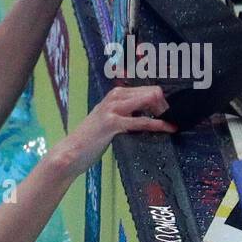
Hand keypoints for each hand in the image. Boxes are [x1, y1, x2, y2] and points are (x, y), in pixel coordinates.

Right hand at [50, 84, 177, 176]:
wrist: (70, 153)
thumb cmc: (90, 140)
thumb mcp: (109, 120)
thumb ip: (125, 113)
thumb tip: (149, 113)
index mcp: (115, 94)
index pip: (147, 89)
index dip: (162, 100)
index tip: (168, 112)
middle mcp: (114, 97)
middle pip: (152, 91)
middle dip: (166, 105)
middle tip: (170, 120)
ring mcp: (113, 109)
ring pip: (150, 100)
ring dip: (164, 112)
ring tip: (170, 124)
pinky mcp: (113, 124)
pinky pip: (143, 121)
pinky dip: (159, 125)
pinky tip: (168, 129)